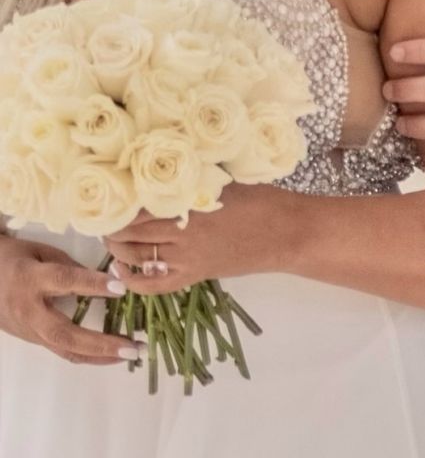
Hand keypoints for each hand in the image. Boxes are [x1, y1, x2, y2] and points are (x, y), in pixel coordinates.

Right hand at [0, 232, 132, 365]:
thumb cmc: (12, 259)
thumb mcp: (40, 252)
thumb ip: (71, 266)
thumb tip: (106, 280)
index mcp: (29, 278)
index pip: (64, 281)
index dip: (92, 285)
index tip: (121, 289)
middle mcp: (28, 310)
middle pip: (65, 334)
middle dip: (101, 344)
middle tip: (132, 346)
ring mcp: (29, 330)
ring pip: (65, 350)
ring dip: (101, 356)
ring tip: (131, 353)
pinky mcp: (32, 340)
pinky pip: (63, 351)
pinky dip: (89, 355)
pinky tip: (111, 354)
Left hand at [107, 183, 297, 294]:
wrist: (286, 232)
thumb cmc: (259, 200)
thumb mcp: (221, 182)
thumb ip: (189, 181)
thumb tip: (160, 172)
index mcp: (185, 204)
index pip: (135, 207)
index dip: (115, 205)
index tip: (107, 199)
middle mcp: (180, 232)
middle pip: (129, 233)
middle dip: (111, 227)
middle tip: (105, 219)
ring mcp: (187, 257)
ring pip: (137, 257)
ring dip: (118, 250)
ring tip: (112, 240)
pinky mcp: (195, 275)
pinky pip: (156, 285)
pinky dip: (134, 283)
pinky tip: (122, 275)